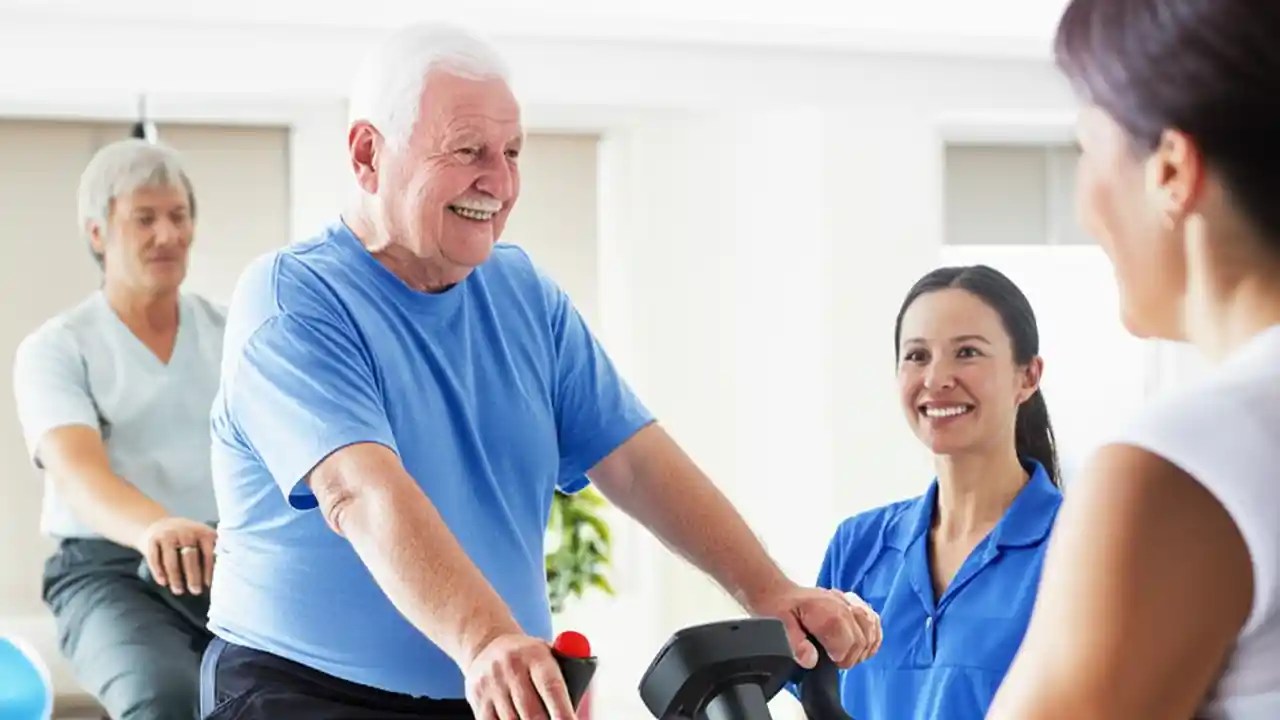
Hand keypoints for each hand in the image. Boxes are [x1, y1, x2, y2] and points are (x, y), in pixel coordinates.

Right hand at [136, 518, 216, 595]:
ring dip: (175, 578)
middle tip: (196, 591)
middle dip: (193, 577)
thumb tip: (221, 575)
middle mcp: (186, 531)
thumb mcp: (200, 538)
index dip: (209, 570)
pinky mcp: (152, 539)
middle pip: (190, 558)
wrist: (156, 524)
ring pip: (172, 560)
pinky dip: (159, 572)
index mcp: (202, 532)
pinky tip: (163, 583)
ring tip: (178, 591)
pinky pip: (155, 559)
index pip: (208, 553)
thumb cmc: (185, 537)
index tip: (208, 585)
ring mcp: (168, 534)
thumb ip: (209, 551)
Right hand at [464, 633, 576, 719]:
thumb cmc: (528, 657)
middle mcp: (511, 668)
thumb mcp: (548, 654)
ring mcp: (492, 685)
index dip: (563, 712)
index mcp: (535, 655)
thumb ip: (567, 674)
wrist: (488, 645)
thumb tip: (578, 708)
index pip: (552, 687)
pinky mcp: (478, 700)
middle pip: (532, 712)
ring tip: (538, 719)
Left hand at [750, 583, 881, 668]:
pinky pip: (871, 617)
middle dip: (851, 657)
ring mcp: (847, 602)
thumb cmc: (779, 607)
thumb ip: (797, 645)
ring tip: (849, 654)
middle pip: (861, 640)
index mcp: (827, 612)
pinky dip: (872, 631)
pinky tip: (865, 642)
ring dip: (864, 646)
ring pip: (870, 628)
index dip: (840, 660)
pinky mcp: (849, 602)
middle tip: (837, 662)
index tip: (831, 663)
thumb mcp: (781, 626)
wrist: (778, 590)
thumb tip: (811, 660)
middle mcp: (841, 606)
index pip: (848, 645)